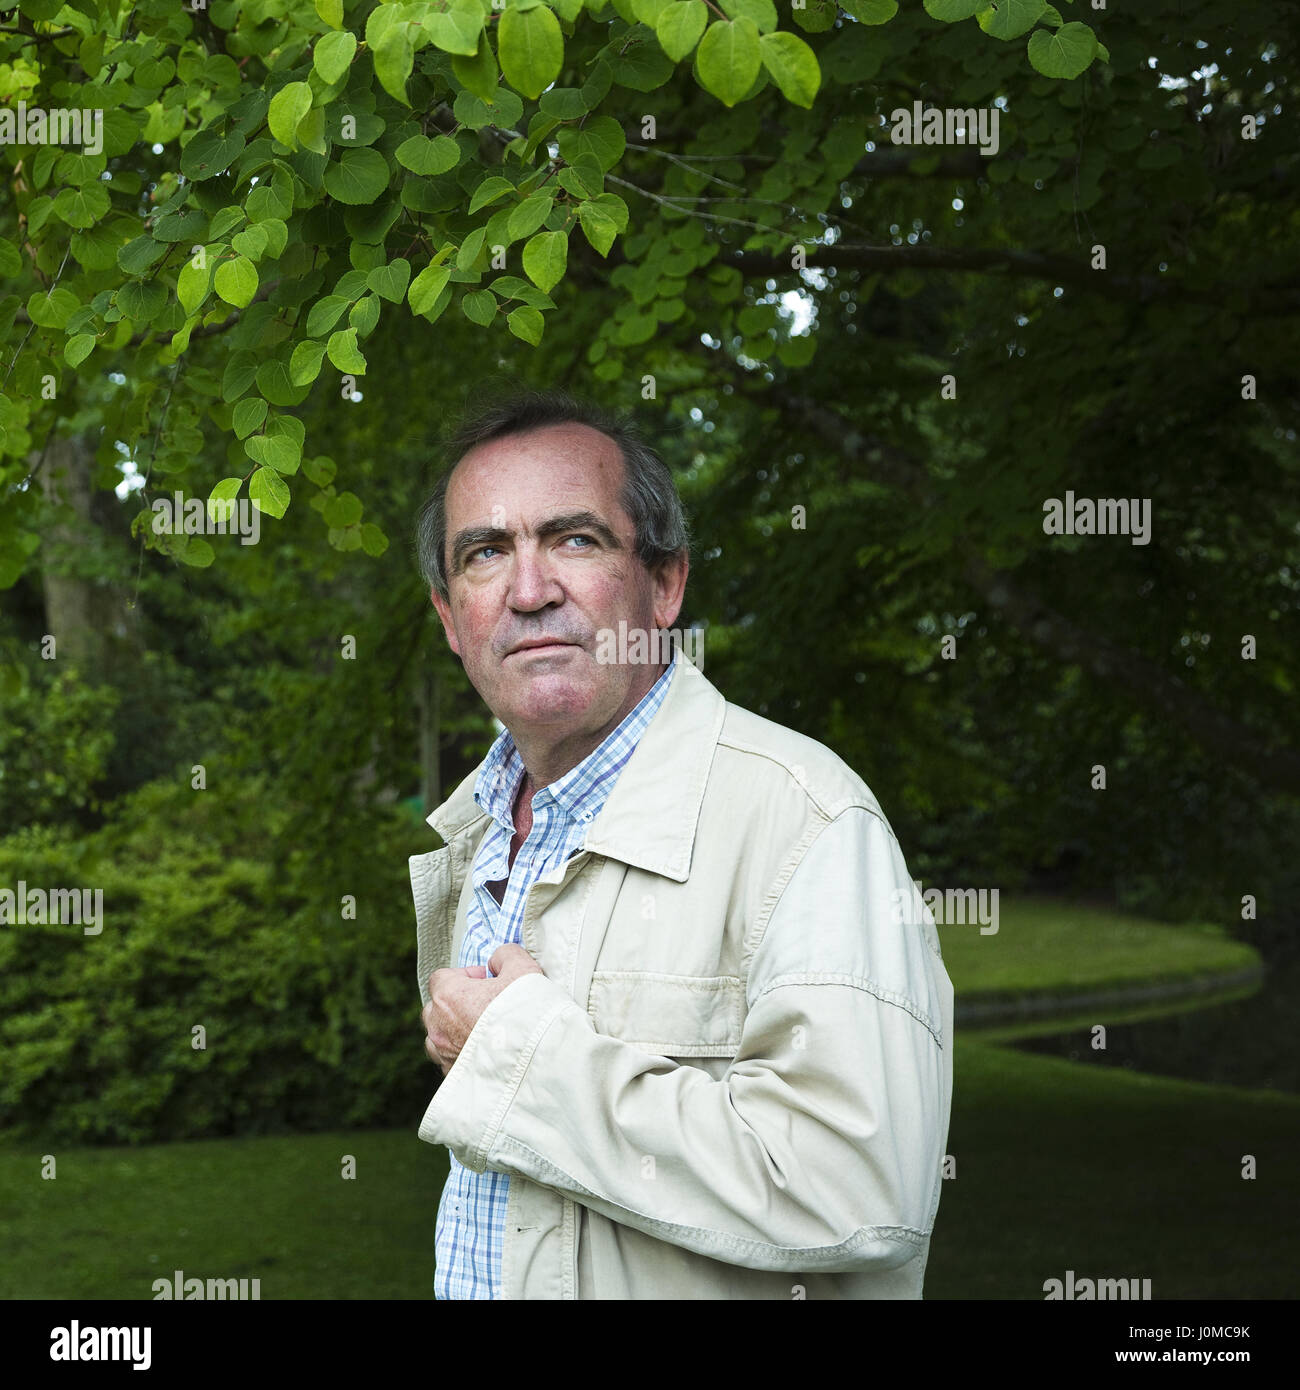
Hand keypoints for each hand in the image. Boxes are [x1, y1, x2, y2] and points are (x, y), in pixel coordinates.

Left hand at [421, 944, 544, 1075]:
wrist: (538, 1059)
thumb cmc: (528, 1013)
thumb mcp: (523, 969)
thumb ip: (506, 955)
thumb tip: (497, 961)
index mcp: (449, 996)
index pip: (441, 977)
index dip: (464, 975)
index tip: (487, 981)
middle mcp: (439, 1025)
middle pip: (435, 1007)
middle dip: (456, 1003)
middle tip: (486, 1005)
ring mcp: (444, 1054)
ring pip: (438, 1037)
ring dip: (454, 1031)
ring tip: (482, 1032)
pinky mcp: (454, 1076)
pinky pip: (449, 1061)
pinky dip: (461, 1055)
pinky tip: (485, 1054)